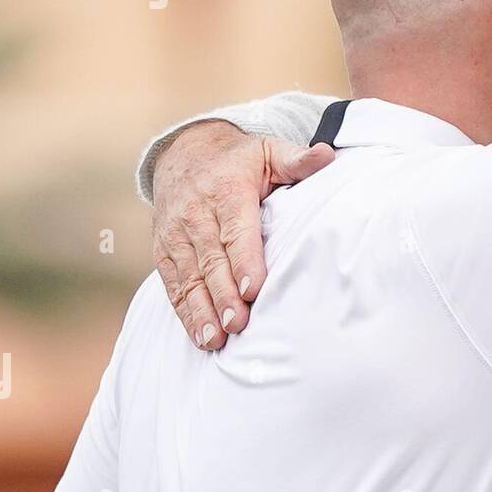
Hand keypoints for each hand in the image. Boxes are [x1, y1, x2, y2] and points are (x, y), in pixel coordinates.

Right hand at [151, 121, 334, 349]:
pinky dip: (184, 311)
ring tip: (216, 340)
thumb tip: (327, 155)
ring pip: (189, 276)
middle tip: (239, 325)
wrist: (184, 152)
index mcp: (227, 190)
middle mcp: (196, 213)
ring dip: (202, 310)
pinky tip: (200, 335)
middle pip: (211, 260)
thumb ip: (296, 160)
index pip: (235, 230)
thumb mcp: (268, 151)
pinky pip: (173, 283)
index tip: (253, 290)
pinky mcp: (164, 250)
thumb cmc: (239, 159)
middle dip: (223, 294)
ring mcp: (176, 233)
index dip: (243, 261)